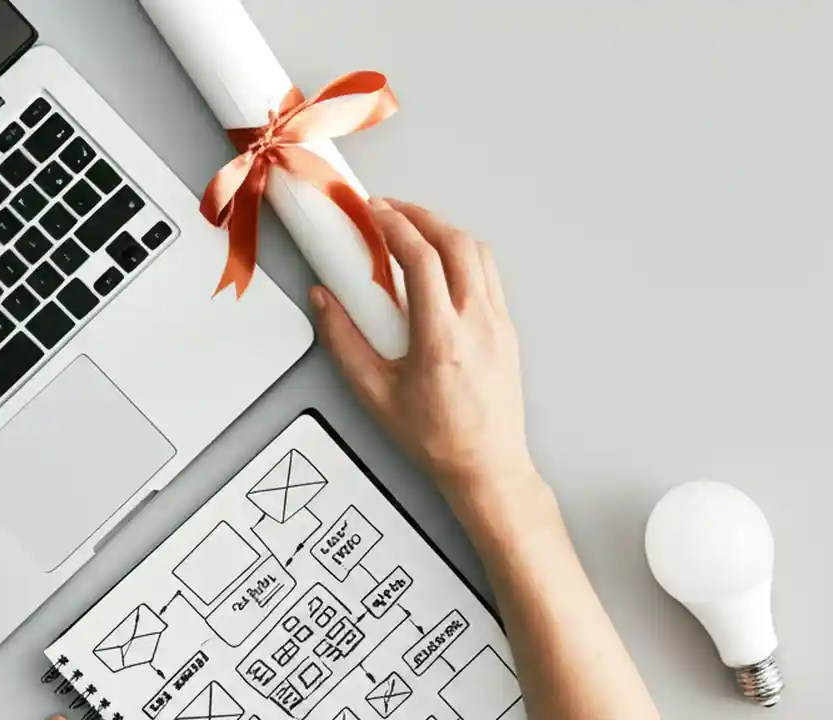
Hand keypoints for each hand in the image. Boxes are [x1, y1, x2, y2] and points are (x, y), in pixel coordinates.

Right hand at [311, 198, 537, 508]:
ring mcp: (498, 324)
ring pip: (478, 253)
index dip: (395, 224)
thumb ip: (343, 342)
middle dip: (419, 215)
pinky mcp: (507, 330)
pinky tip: (442, 262)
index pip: (422, 258)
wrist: (487, 465)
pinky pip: (489, 274)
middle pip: (455, 242)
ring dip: (445, 230)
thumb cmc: (437, 439)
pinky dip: (464, 254)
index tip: (374, 211)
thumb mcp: (374, 394)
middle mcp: (477, 323)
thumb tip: (324, 302)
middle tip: (389, 209)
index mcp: (442, 338)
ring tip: (414, 228)